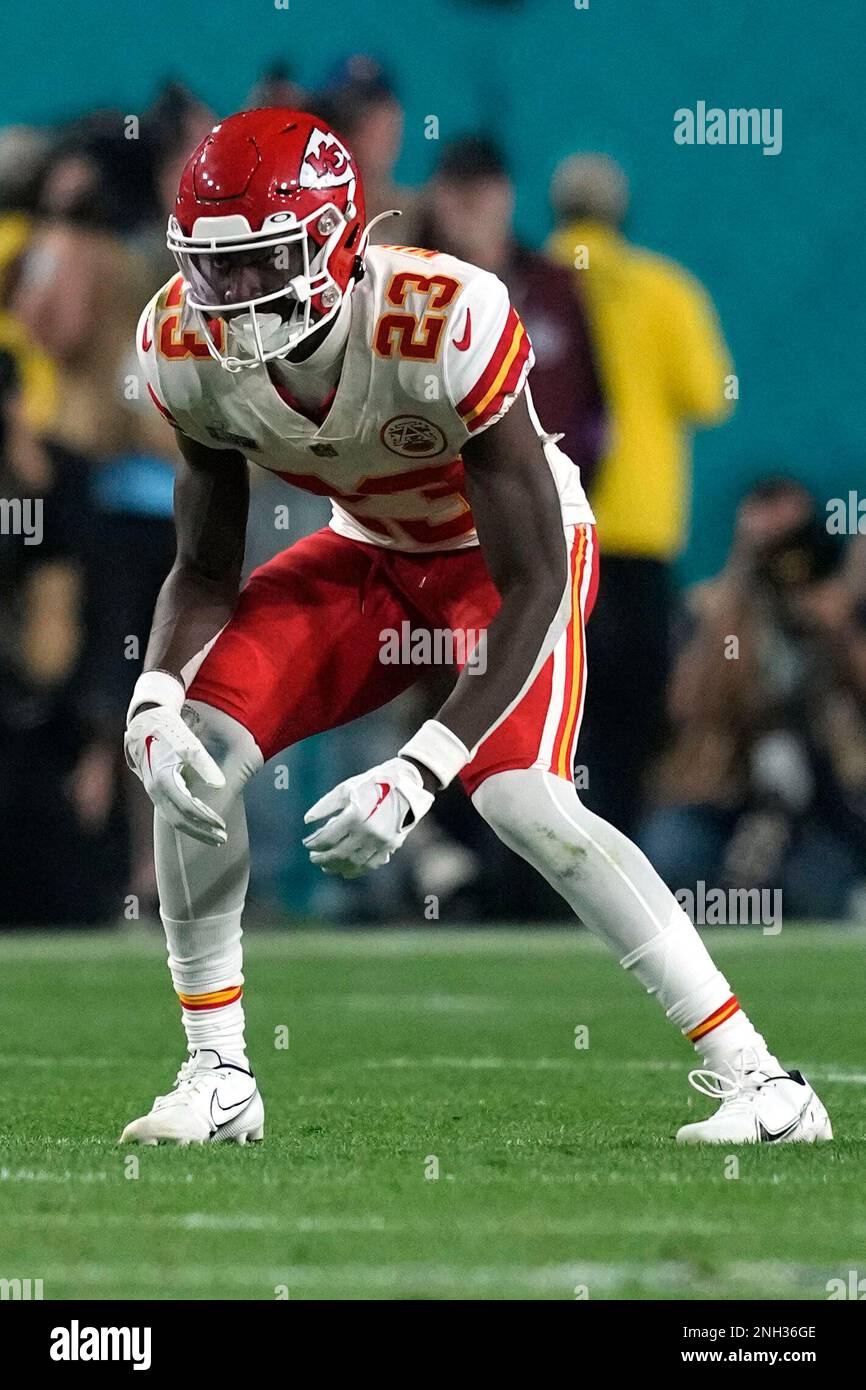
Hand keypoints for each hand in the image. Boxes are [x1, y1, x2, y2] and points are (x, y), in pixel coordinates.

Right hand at [124, 705, 226, 845]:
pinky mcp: (155, 792)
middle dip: (202, 832)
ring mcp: (154, 793)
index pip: (188, 807)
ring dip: (194, 830)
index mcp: (165, 780)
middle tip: (222, 839)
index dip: (206, 818)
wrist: (145, 725)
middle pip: (179, 821)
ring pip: (173, 820)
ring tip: (215, 837)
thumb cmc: (170, 733)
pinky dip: (186, 822)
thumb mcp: (190, 746)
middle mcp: (156, 791)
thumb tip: (220, 785)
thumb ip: (205, 766)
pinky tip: (200, 824)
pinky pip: (170, 813)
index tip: (222, 824)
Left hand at [303, 757, 434, 878]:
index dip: (314, 843)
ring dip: (337, 867)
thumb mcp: (346, 788)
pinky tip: (346, 870)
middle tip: (313, 858)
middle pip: (339, 853)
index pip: (328, 837)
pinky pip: (371, 864)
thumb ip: (325, 805)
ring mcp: (381, 841)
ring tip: (327, 866)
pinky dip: (357, 870)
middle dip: (322, 858)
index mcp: (355, 815)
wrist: (407, 783)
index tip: (307, 843)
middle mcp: (368, 831)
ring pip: (354, 862)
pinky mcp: (391, 845)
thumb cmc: (373, 783)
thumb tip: (307, 821)